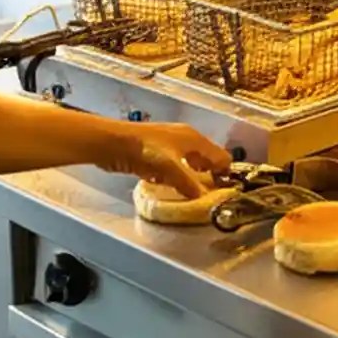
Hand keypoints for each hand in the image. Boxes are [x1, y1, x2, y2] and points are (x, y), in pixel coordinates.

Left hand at [100, 122, 230, 198]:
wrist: (112, 142)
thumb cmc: (143, 149)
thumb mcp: (170, 169)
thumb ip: (189, 184)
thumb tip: (204, 199)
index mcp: (195, 139)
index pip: (221, 156)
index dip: (225, 174)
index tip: (224, 192)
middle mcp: (186, 139)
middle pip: (207, 160)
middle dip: (209, 178)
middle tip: (208, 196)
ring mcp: (170, 145)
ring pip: (190, 165)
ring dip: (190, 179)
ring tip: (189, 194)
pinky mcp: (155, 153)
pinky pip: (173, 167)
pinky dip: (174, 177)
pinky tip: (167, 186)